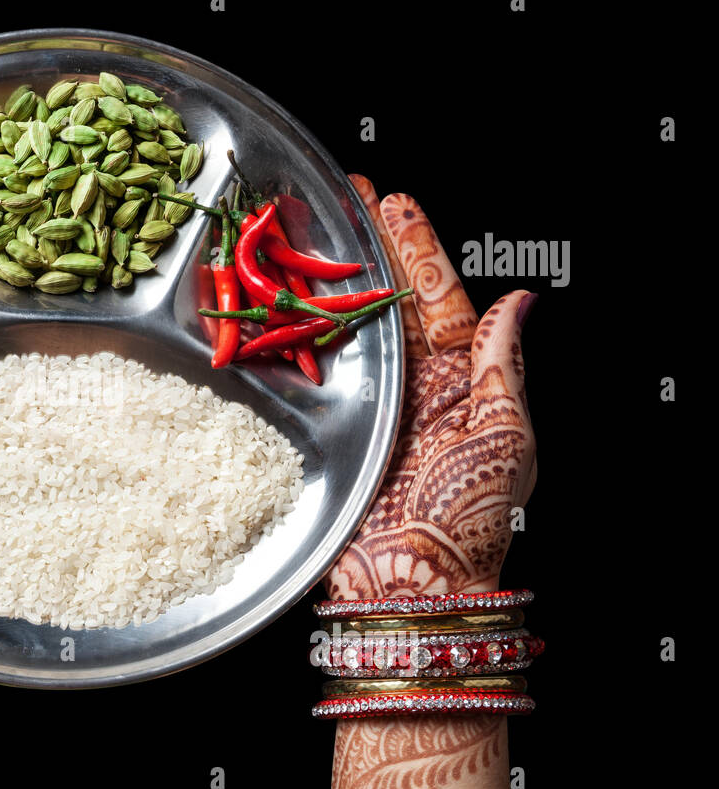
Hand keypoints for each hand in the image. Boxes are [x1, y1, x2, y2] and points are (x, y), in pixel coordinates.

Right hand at [323, 176, 536, 788]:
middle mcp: (406, 388)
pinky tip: (266, 302)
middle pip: (382, 303)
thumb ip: (505, 369)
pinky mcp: (319, 433)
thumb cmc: (469, 526)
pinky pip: (300, 374)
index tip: (395, 205)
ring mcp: (360, 409)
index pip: (438, 299)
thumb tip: (521, 304)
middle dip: (361, 250)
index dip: (416, 250)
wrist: (409, 591)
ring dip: (318, 281)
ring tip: (299, 235)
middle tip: (339, 198)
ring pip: (337, 329)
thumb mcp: (506, 440)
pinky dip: (283, 337)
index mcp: (459, 383)